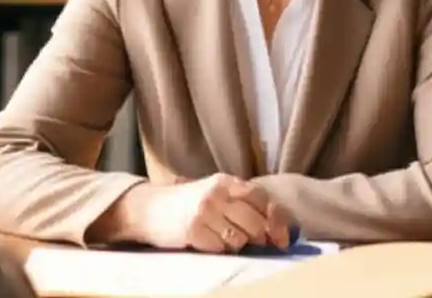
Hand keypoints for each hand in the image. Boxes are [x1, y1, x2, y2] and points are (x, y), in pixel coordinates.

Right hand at [136, 174, 292, 252]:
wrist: (148, 208)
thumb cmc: (187, 203)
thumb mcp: (215, 193)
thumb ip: (242, 202)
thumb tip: (278, 228)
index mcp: (225, 181)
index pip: (262, 199)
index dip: (277, 220)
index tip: (283, 237)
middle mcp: (216, 194)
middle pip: (255, 223)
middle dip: (259, 238)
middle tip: (253, 242)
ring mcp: (204, 212)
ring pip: (240, 239)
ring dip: (236, 244)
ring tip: (221, 236)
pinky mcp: (193, 230)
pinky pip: (220, 248)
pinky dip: (218, 249)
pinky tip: (207, 240)